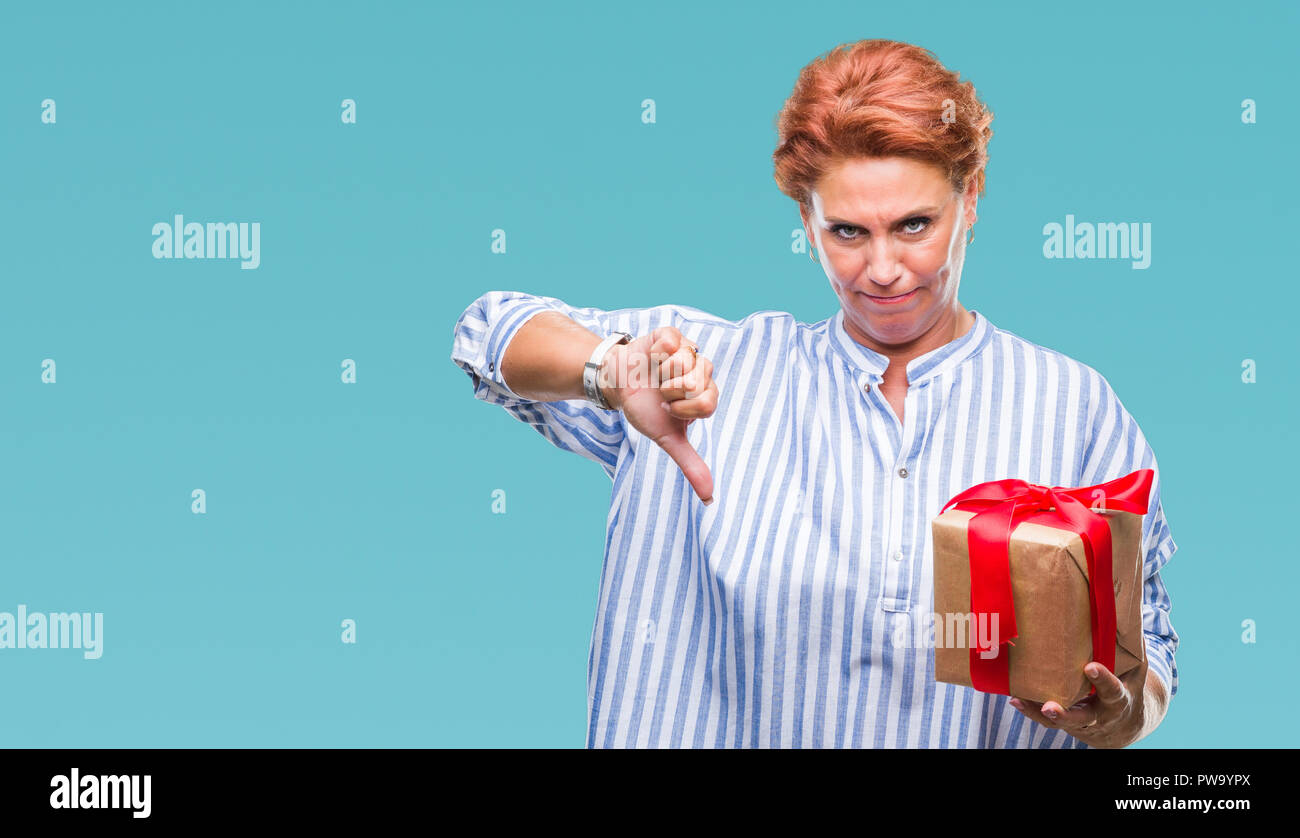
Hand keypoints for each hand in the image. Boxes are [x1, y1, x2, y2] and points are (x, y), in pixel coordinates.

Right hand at [599, 326, 717, 503]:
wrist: (618, 386)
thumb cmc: (646, 410)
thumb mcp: (667, 438)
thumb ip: (690, 464)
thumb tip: (709, 499)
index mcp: (706, 396)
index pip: (708, 404)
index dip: (684, 409)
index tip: (670, 409)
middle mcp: (703, 372)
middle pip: (697, 382)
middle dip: (671, 391)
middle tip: (661, 391)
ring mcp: (689, 351)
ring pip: (686, 360)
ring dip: (662, 373)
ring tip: (655, 375)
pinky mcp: (672, 335)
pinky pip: (673, 341)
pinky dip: (657, 353)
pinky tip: (652, 358)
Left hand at [1008, 657, 1147, 747]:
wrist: (1124, 723)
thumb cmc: (1128, 685)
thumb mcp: (1136, 669)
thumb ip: (1132, 646)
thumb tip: (1124, 610)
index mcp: (1119, 700)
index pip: (1112, 690)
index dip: (1103, 680)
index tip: (1090, 667)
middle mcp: (1099, 714)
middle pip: (1082, 718)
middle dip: (1065, 713)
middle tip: (1049, 706)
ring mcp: (1080, 721)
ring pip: (1059, 722)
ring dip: (1038, 714)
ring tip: (1019, 701)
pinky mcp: (1066, 721)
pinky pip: (1047, 720)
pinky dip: (1031, 711)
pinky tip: (1015, 699)